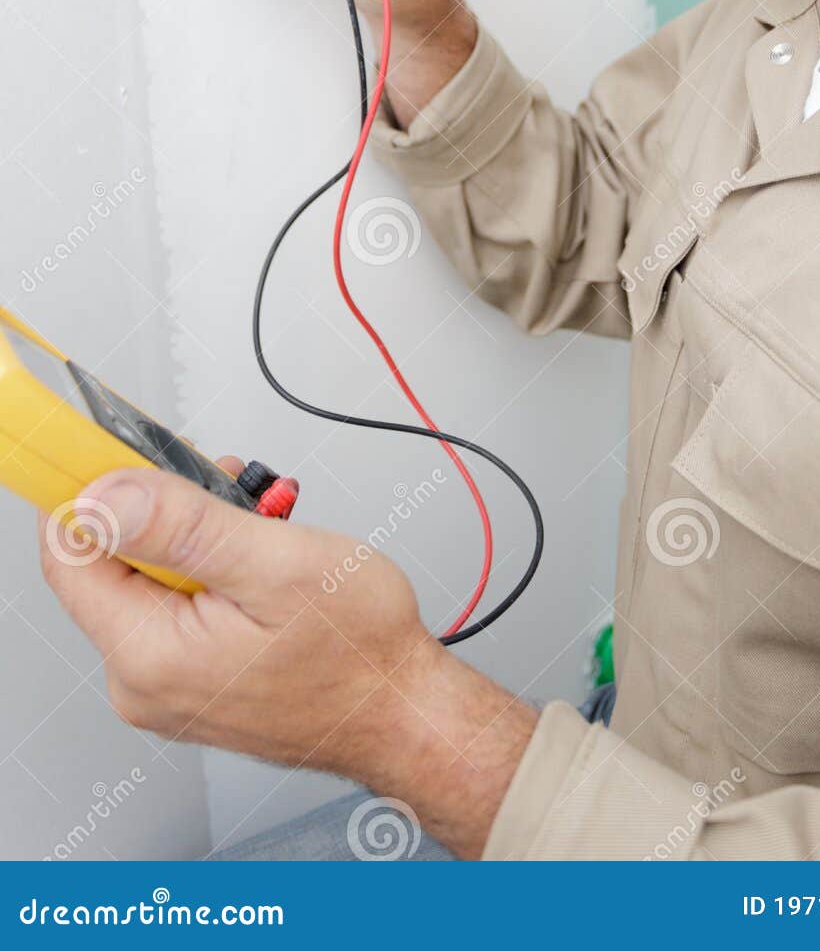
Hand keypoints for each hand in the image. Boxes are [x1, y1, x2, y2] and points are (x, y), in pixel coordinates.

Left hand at [40, 462, 536, 856]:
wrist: (401, 712)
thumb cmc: (359, 651)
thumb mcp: (278, 564)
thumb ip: (183, 526)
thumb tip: (105, 496)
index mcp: (149, 653)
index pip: (70, 552)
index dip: (98, 488)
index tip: (133, 454)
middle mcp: (141, 678)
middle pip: (111, 560)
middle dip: (168, 508)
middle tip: (228, 490)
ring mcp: (163, 684)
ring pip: (148, 576)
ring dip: (197, 535)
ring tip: (260, 528)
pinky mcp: (187, 681)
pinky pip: (172, 604)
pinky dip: (209, 567)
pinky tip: (256, 559)